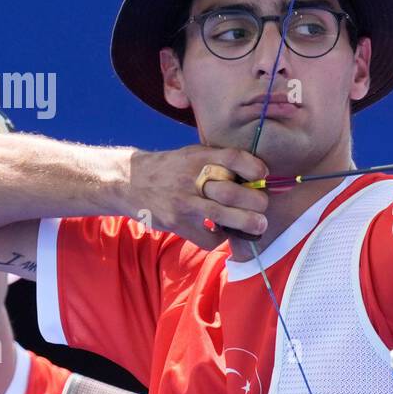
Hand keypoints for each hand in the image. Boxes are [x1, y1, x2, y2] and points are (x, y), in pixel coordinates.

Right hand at [126, 145, 269, 248]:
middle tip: (263, 207)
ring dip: (248, 224)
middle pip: (234, 192)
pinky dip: (220, 239)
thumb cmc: (170, 168)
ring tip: (259, 226)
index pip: (234, 158)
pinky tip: (222, 233)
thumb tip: (256, 177)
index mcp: (199, 157)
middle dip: (257, 202)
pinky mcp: (177, 223)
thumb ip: (219, 161)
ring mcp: (184, 202)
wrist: (129, 181)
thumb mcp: (192, 154)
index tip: (263, 176)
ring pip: (224, 216)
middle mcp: (192, 178)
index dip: (255, 168)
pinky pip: (207, 238)